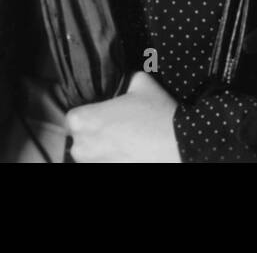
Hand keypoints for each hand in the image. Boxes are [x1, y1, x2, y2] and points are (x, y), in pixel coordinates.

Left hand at [66, 72, 181, 161]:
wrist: (182, 147)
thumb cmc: (158, 114)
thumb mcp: (140, 81)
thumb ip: (123, 80)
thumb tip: (122, 81)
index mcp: (82, 120)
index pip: (74, 118)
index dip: (91, 116)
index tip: (106, 116)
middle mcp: (81, 147)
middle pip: (81, 140)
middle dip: (96, 136)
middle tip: (119, 131)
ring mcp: (95, 166)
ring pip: (93, 158)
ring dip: (104, 152)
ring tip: (127, 145)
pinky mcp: (108, 176)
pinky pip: (106, 165)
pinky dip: (115, 161)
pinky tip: (131, 156)